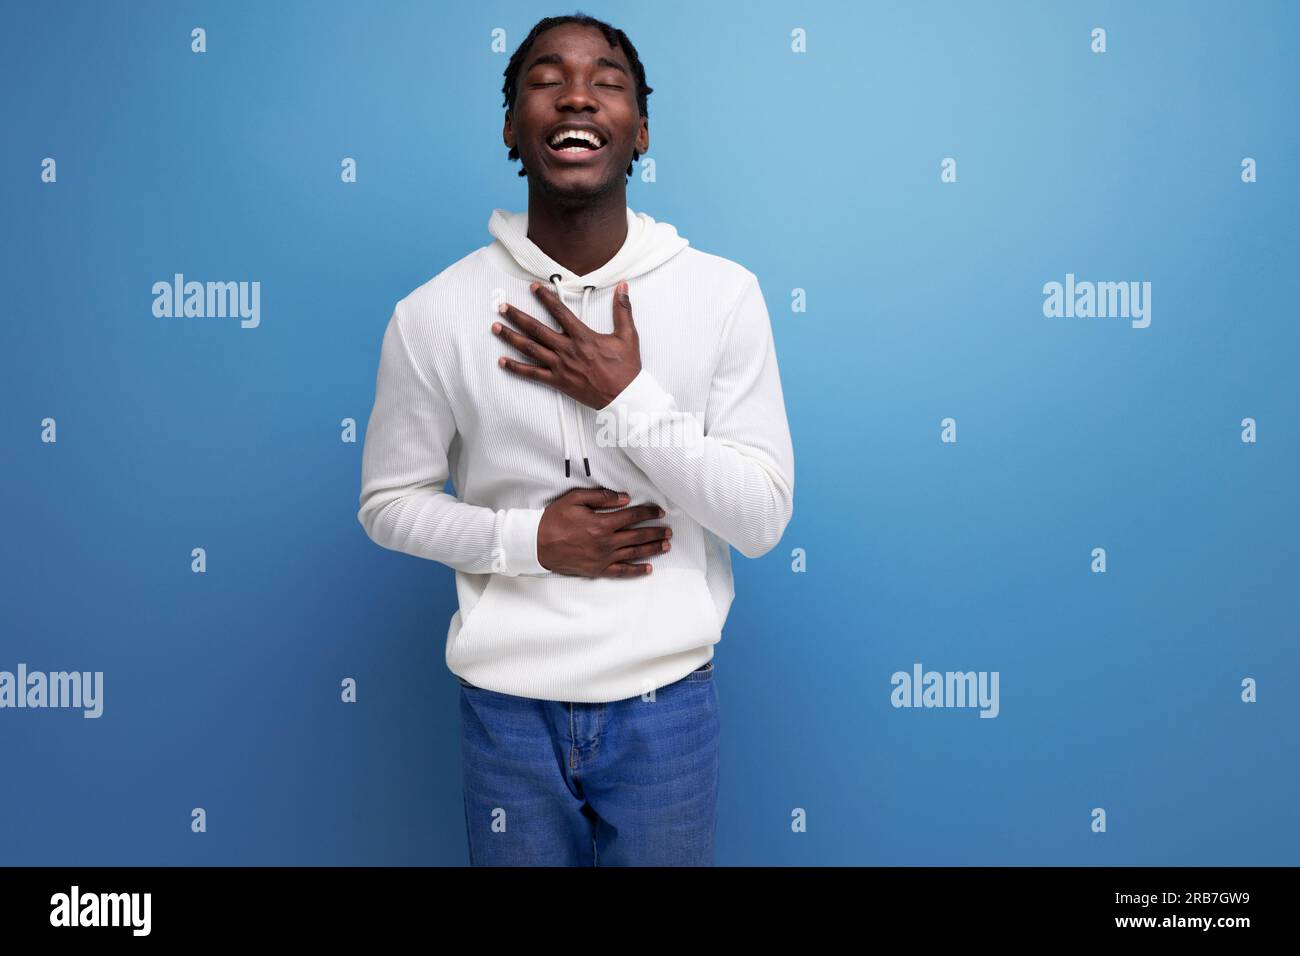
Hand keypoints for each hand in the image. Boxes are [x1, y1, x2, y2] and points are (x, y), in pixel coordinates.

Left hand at [493, 281, 640, 408]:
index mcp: (583, 337)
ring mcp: (561, 366)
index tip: (533, 287)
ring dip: (511, 337)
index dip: (545, 297)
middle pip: (537, 329)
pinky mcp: (558, 381)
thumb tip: (623, 287)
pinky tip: (502, 361)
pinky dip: (516, 368)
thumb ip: (623, 310)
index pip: (560, 312)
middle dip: (517, 316)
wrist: (624, 397)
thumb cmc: (626, 369)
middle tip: (501, 307)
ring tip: (496, 328)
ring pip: (530, 349)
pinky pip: (532, 374)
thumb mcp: (628, 336)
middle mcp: (568, 350)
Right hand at [537, 487, 671, 577]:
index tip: (660, 512)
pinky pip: (621, 572)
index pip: (633, 516)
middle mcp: (606, 542)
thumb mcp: (574, 499)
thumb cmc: (553, 520)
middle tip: (669, 530)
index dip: (649, 513)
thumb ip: (601, 497)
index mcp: (602, 523)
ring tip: (666, 546)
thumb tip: (624, 498)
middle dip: (655, 532)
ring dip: (652, 549)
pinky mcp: (597, 570)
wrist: (536, 544)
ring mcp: (603, 558)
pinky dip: (636, 571)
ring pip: (634, 553)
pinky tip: (648, 569)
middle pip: (638, 536)